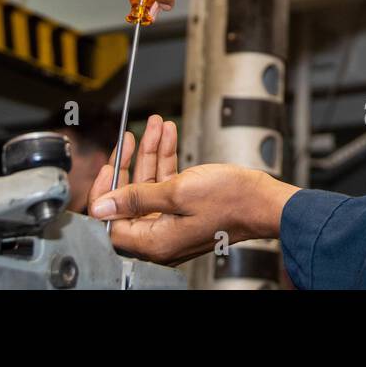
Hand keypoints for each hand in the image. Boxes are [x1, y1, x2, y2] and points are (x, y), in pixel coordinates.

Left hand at [88, 114, 299, 264]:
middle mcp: (161, 236)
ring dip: (152, 153)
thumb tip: (101, 207)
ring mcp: (174, 223)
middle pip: (130, 198)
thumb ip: (135, 197)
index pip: (111, 220)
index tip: (109, 164)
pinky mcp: (187, 211)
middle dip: (132, 162)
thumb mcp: (178, 192)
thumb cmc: (230, 200)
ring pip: (151, 186)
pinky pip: (168, 185)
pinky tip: (168, 137)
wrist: (264, 201)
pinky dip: (168, 160)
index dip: (107, 190)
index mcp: (153, 241)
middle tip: (131, 139)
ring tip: (154, 126)